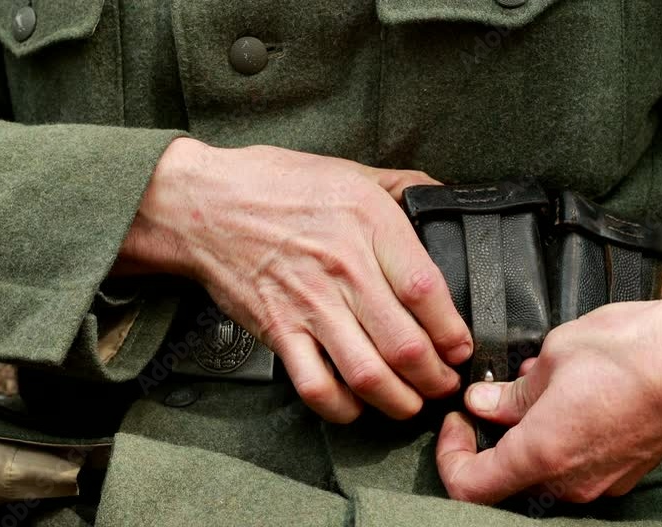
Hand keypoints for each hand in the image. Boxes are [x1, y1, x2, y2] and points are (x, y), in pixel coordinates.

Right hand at [119, 138, 472, 421]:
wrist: (201, 203)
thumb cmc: (273, 184)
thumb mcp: (348, 170)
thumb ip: (402, 186)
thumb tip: (444, 200)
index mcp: (368, 224)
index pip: (428, 291)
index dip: (454, 331)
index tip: (461, 346)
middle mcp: (343, 269)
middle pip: (406, 345)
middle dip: (436, 378)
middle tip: (444, 384)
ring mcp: (307, 304)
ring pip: (368, 375)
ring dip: (399, 401)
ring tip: (411, 403)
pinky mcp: (276, 330)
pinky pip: (316, 386)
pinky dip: (342, 408)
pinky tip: (356, 406)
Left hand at [436, 289, 661, 503]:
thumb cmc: (635, 348)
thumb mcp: (555, 353)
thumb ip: (511, 391)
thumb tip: (481, 404)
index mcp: (543, 452)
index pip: (470, 487)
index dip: (451, 457)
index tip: (457, 422)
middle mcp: (570, 481)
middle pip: (506, 478)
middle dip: (492, 438)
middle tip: (494, 394)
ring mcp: (601, 483)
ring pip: (540, 469)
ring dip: (527, 433)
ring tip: (539, 382)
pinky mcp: (623, 474)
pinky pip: (573, 464)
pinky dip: (559, 436)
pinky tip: (570, 395)